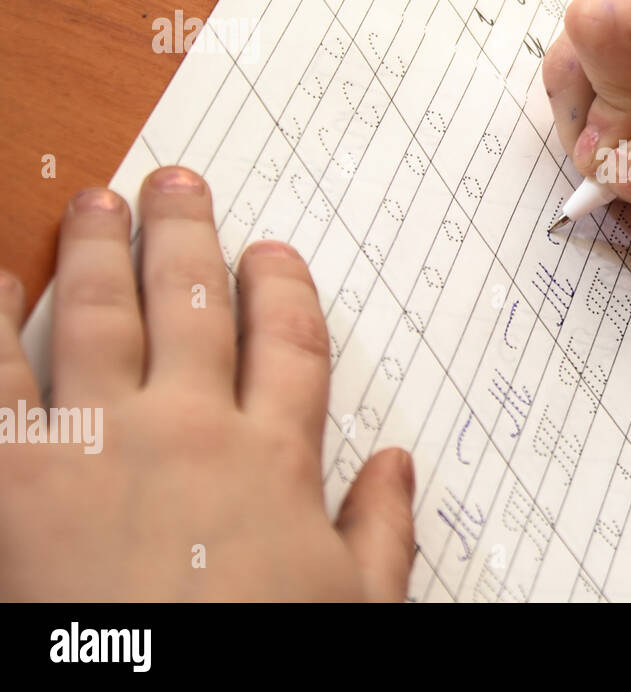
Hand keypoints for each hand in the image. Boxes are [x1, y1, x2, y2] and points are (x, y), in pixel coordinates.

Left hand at [0, 167, 414, 600]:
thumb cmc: (260, 659)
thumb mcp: (353, 609)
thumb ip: (381, 533)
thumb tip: (396, 463)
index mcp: (273, 460)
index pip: (288, 345)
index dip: (282, 287)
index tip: (272, 251)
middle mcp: (190, 431)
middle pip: (193, 307)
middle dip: (187, 236)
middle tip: (179, 182)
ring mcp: (99, 446)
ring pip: (103, 318)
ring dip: (99, 251)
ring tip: (97, 201)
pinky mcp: (17, 478)